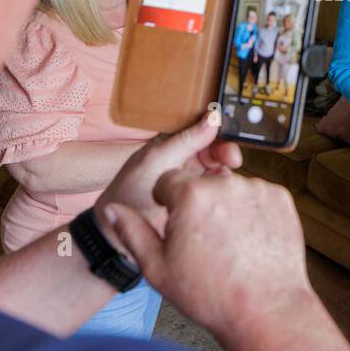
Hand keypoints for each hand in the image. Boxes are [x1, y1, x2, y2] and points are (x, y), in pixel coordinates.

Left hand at [95, 115, 241, 240]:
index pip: (203, 130)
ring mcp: (192, 180)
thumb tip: (212, 118)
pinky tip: (222, 196)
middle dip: (226, 153)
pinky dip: (222, 191)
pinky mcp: (196, 200)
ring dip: (225, 173)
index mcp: (173, 144)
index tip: (227, 143)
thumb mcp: (157, 162)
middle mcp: (185, 159)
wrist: (117, 232)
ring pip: (219, 170)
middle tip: (232, 162)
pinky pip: (216, 190)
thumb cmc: (129, 193)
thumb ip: (185, 140)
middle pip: (216, 149)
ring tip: (225, 182)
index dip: (218, 134)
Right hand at [103, 166, 312, 345]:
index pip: (168, 181)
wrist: (265, 311)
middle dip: (198, 204)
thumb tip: (111, 208)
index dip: (167, 204)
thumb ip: (132, 232)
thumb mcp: (158, 268)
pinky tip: (250, 242)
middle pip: (201, 183)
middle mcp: (225, 184)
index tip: (177, 228)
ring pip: (231, 189)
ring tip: (231, 244)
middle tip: (206, 241)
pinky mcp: (281, 199)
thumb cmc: (209, 294)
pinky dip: (253, 212)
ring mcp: (257, 189)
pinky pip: (258, 197)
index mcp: (190, 194)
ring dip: (227, 206)